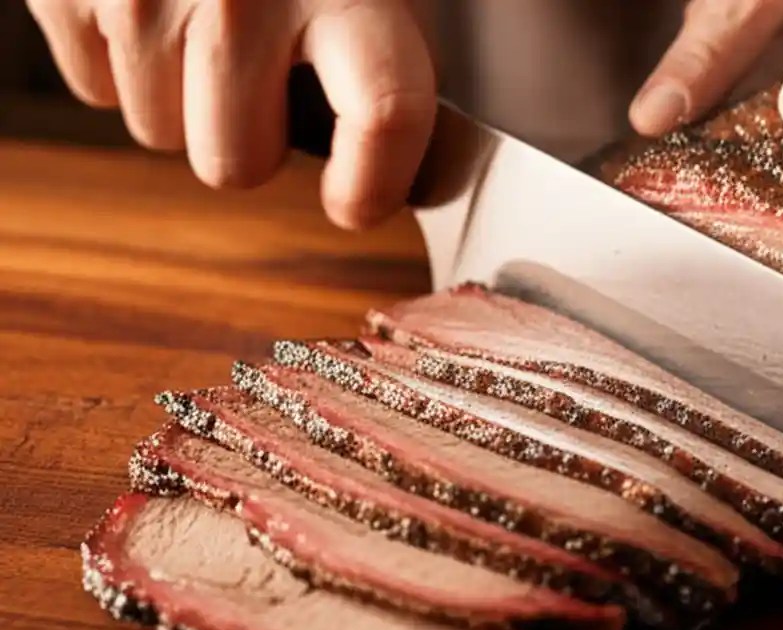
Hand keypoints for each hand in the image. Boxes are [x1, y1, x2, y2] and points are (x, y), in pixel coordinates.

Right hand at [26, 0, 436, 229]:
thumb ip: (399, 36)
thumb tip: (433, 146)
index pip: (385, 114)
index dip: (373, 185)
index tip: (355, 203)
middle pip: (235, 164)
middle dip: (254, 142)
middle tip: (266, 85)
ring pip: (160, 134)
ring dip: (186, 101)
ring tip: (206, 25)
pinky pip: (95, 88)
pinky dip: (124, 64)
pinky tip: (155, 8)